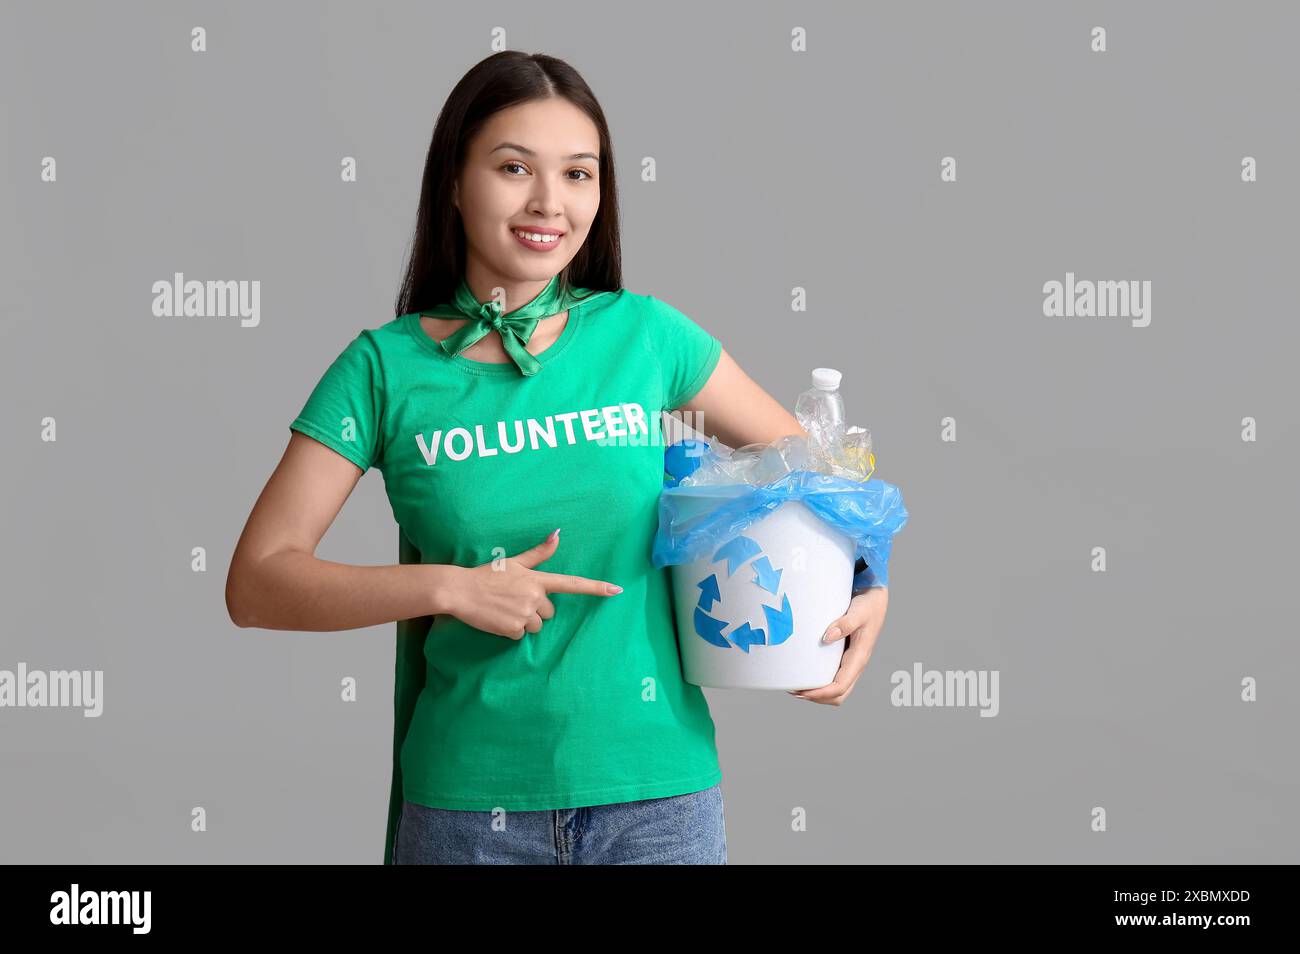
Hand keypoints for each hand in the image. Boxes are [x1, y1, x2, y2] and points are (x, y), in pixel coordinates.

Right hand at [443, 530, 622, 638]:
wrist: (460, 590)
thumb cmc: (486, 574)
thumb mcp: (514, 561)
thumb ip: (538, 553)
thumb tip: (557, 533)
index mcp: (537, 579)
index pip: (573, 583)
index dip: (596, 587)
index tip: (617, 590)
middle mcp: (535, 596)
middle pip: (549, 612)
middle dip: (536, 609)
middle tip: (514, 600)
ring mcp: (525, 613)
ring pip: (535, 626)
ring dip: (523, 621)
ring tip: (504, 609)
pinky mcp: (513, 628)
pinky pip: (520, 635)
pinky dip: (510, 630)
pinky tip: (498, 619)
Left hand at [788, 586, 888, 704]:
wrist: (875, 599)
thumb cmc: (868, 605)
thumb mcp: (858, 612)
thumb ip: (844, 624)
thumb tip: (826, 638)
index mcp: (859, 658)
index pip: (840, 687)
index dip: (821, 693)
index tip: (802, 691)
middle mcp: (856, 665)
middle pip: (839, 695)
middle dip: (817, 697)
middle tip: (794, 690)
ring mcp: (852, 663)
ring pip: (837, 690)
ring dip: (819, 693)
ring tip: (797, 686)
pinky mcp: (846, 657)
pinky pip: (835, 678)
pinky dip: (821, 683)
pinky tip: (807, 674)